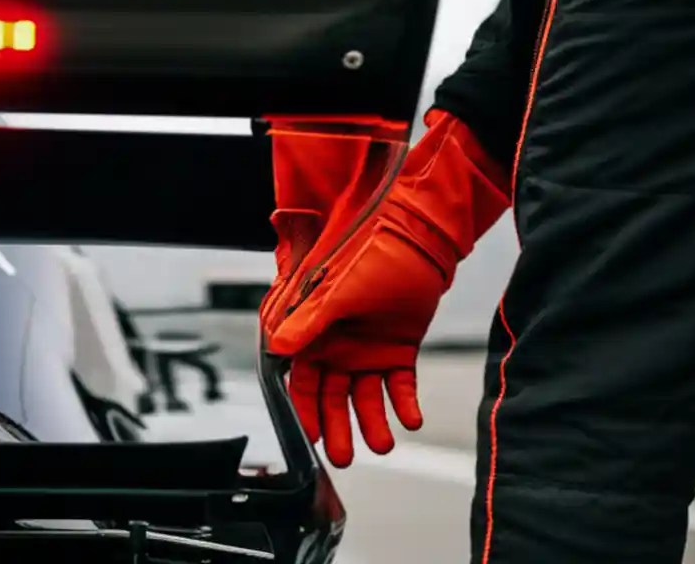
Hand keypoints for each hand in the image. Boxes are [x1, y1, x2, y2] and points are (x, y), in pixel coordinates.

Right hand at [263, 110, 510, 464]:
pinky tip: (410, 421)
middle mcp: (337, 346)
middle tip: (342, 456)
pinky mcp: (398, 349)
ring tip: (382, 444)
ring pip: (366, 397)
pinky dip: (404, 404)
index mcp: (314, 333)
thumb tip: (277, 349)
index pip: (303, 381)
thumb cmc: (368, 254)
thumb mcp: (335, 292)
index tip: (309, 437)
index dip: (305, 410)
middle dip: (336, 428)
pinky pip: (399, 385)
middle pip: (333, 398)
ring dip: (372, 422)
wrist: (416, 237)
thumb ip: (308, 323)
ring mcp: (367, 349)